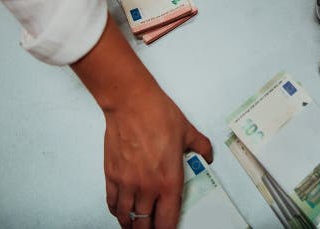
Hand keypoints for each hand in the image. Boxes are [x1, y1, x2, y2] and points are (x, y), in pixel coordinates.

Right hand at [71, 15, 212, 228]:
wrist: (132, 104)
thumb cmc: (158, 115)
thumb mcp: (188, 132)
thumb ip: (201, 147)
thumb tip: (207, 155)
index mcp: (169, 181)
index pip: (167, 220)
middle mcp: (148, 187)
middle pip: (146, 224)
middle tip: (151, 228)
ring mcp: (127, 183)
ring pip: (127, 217)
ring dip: (132, 225)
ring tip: (135, 226)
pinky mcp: (112, 175)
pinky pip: (112, 203)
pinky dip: (117, 211)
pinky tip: (120, 211)